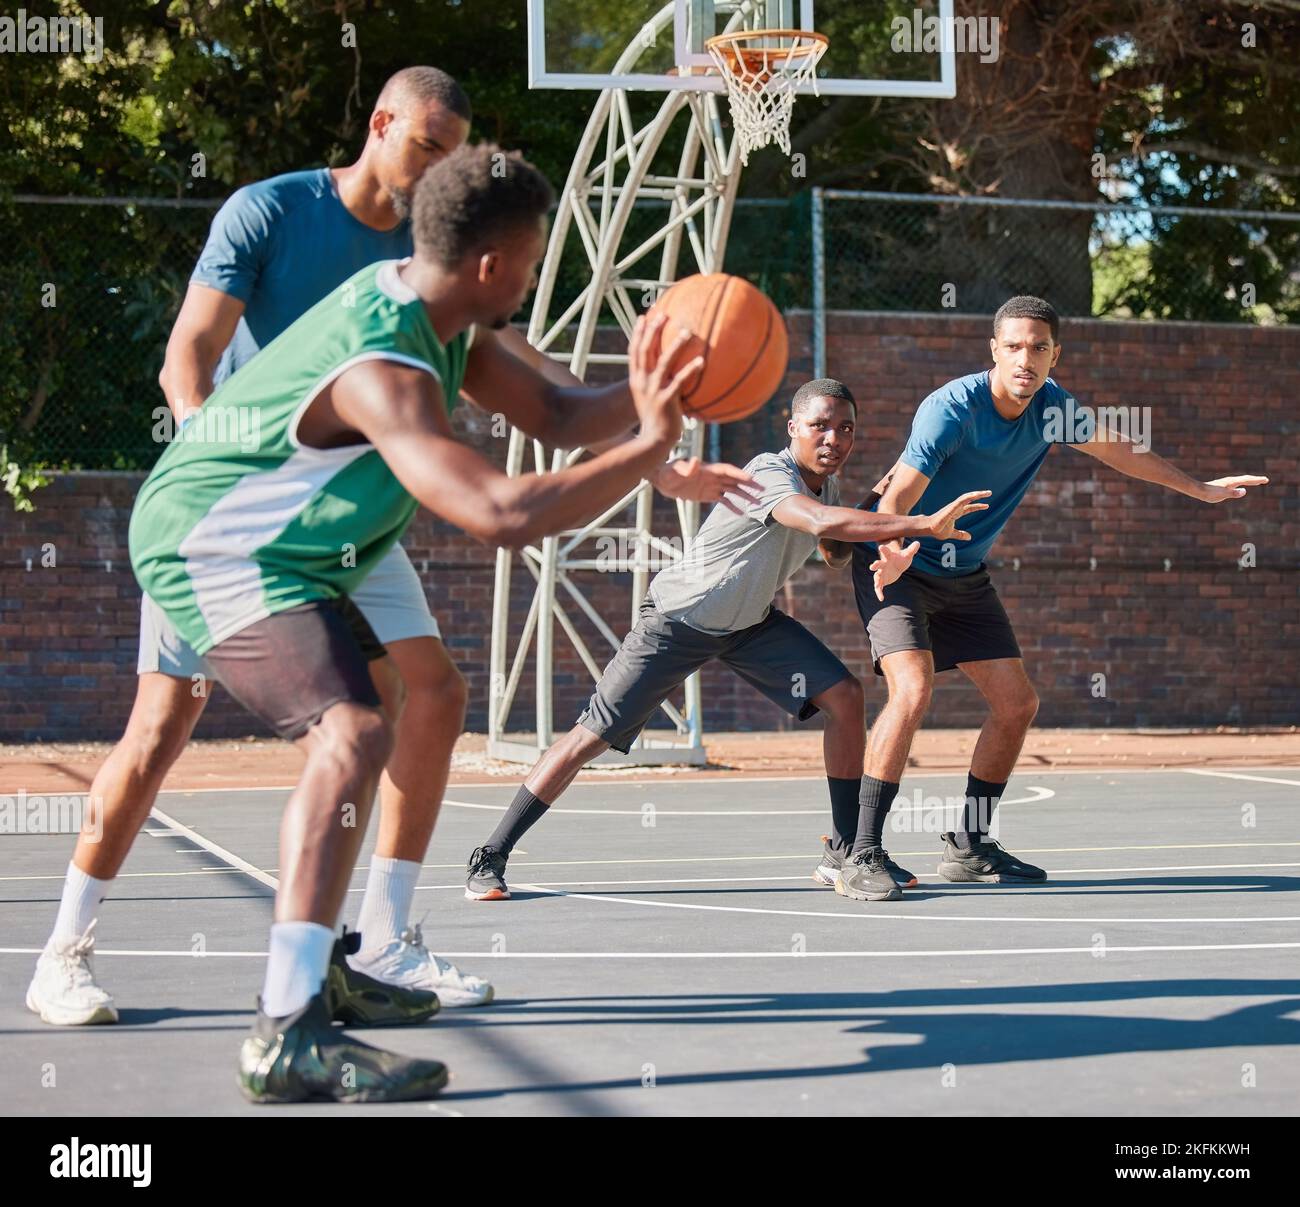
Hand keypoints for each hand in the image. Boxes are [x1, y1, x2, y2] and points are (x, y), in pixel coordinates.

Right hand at [628, 312, 700, 450]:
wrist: (654, 441)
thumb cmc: (658, 420)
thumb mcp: (653, 398)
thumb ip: (660, 382)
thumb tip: (675, 369)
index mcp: (636, 380)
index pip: (634, 351)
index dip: (638, 333)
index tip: (644, 315)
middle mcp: (642, 382)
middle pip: (644, 350)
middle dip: (652, 330)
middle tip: (663, 314)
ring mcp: (653, 391)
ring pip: (662, 362)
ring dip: (675, 345)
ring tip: (686, 331)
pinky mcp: (666, 400)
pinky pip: (680, 381)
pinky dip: (690, 370)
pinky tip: (702, 361)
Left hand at [654, 457, 762, 514]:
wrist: (661, 479)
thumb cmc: (668, 471)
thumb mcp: (675, 469)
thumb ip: (686, 467)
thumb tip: (696, 461)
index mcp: (708, 470)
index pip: (727, 471)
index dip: (739, 474)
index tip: (751, 478)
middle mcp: (712, 477)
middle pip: (734, 480)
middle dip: (748, 484)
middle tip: (763, 489)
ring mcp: (711, 486)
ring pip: (732, 490)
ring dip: (744, 496)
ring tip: (757, 503)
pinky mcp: (707, 495)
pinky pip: (722, 500)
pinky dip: (731, 506)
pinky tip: (741, 513)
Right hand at [869, 540, 918, 601]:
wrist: (897, 566)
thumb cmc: (902, 559)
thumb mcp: (907, 555)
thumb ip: (912, 549)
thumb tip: (918, 543)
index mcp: (889, 556)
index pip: (886, 552)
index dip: (883, 550)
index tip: (881, 547)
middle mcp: (883, 564)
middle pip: (878, 564)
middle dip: (875, 565)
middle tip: (872, 566)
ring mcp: (881, 572)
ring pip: (877, 576)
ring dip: (876, 580)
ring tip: (877, 586)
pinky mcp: (881, 580)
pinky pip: (878, 587)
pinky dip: (879, 592)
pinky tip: (881, 599)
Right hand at [922, 489, 991, 540]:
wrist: (929, 529)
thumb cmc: (937, 530)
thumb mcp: (951, 533)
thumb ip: (960, 534)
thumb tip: (970, 537)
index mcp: (956, 513)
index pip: (969, 508)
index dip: (977, 506)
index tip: (987, 506)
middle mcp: (956, 508)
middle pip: (969, 499)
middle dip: (979, 496)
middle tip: (989, 493)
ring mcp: (954, 506)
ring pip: (967, 497)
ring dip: (977, 494)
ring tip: (987, 493)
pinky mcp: (952, 506)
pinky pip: (962, 499)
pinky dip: (970, 496)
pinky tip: (977, 495)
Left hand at [1199, 475, 1268, 502]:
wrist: (1199, 491)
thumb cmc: (1210, 493)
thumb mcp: (1222, 495)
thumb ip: (1233, 493)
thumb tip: (1244, 491)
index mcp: (1232, 482)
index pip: (1247, 480)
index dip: (1257, 480)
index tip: (1266, 480)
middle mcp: (1231, 481)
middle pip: (1246, 479)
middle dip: (1256, 480)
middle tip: (1265, 480)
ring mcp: (1227, 483)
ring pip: (1241, 480)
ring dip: (1250, 481)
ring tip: (1256, 482)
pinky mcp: (1224, 485)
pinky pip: (1236, 483)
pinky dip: (1242, 483)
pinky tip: (1241, 486)